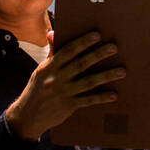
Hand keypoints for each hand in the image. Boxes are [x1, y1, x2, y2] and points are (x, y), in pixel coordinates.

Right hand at [4, 30, 125, 139]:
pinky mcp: (68, 106)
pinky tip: (114, 94)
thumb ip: (52, 53)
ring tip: (122, 71)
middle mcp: (57, 78)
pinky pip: (88, 101)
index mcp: (50, 67)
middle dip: (98, 55)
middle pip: (81, 64)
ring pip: (88, 82)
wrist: (27, 116)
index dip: (83, 42)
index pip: (68, 51)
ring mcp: (63, 93)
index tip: (97, 35)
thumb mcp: (42, 70)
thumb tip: (54, 33)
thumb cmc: (37, 88)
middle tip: (114, 47)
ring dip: (106, 76)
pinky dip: (101, 97)